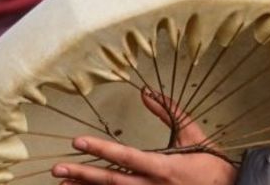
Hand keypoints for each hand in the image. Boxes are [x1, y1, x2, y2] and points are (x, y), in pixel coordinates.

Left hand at [52, 89, 234, 184]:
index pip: (125, 156)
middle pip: (112, 182)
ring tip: (64, 184)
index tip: (78, 142)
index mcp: (163, 168)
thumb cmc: (212, 165)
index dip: (100, 149)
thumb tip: (147, 92)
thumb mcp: (192, 135)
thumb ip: (169, 112)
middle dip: (83, 175)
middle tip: (58, 169)